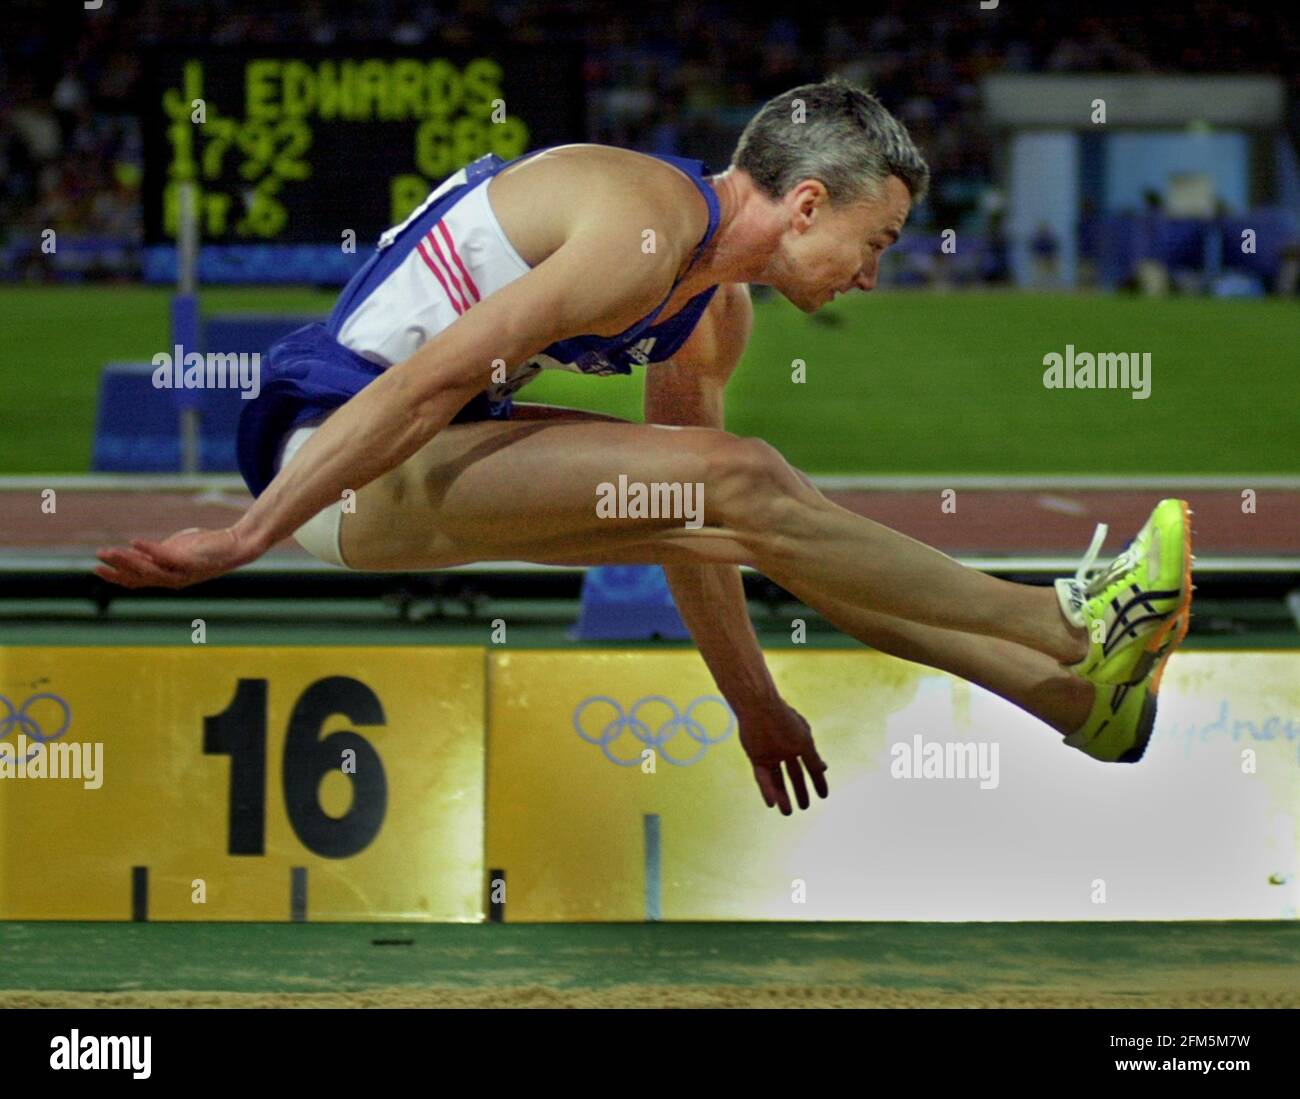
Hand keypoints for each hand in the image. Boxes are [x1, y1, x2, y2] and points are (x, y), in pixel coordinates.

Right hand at [95, 526, 262, 588]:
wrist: (233, 546)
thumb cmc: (203, 548)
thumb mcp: (173, 551)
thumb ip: (153, 554)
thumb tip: (131, 551)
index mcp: (165, 577)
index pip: (134, 580)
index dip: (115, 575)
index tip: (95, 567)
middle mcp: (171, 579)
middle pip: (137, 577)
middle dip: (116, 568)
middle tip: (97, 559)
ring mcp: (181, 572)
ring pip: (148, 570)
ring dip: (127, 560)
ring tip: (109, 551)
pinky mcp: (191, 562)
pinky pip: (166, 557)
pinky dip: (148, 549)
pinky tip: (134, 541)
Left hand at [737, 700, 828, 814]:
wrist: (758, 706)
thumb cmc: (784, 721)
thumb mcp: (804, 741)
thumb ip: (813, 758)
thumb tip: (824, 769)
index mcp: (800, 742)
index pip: (810, 766)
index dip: (817, 780)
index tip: (823, 795)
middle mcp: (785, 749)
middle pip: (793, 774)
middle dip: (799, 790)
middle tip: (805, 807)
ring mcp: (770, 753)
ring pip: (777, 778)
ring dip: (782, 795)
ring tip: (788, 812)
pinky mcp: (755, 756)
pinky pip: (762, 776)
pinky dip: (767, 789)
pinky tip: (772, 803)